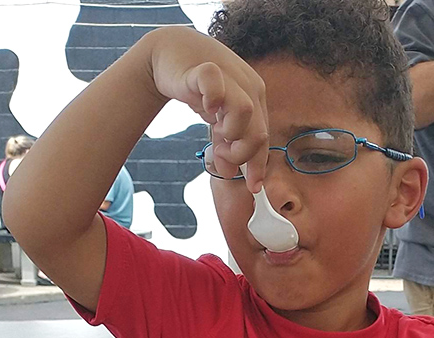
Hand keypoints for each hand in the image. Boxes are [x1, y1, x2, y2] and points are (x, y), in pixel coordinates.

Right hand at [148, 29, 267, 188]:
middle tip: (222, 155)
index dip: (258, 166)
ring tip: (215, 131)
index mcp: (255, 98)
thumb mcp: (217, 121)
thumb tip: (228, 172)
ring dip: (231, 132)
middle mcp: (247, 85)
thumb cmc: (199, 88)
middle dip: (242, 155)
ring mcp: (228, 75)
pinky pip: (215, 85)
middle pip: (259, 131)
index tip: (253, 186)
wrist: (170, 54)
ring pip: (245, 112)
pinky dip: (214, 99)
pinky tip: (207, 107)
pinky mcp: (204, 69)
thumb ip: (225, 145)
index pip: (263, 138)